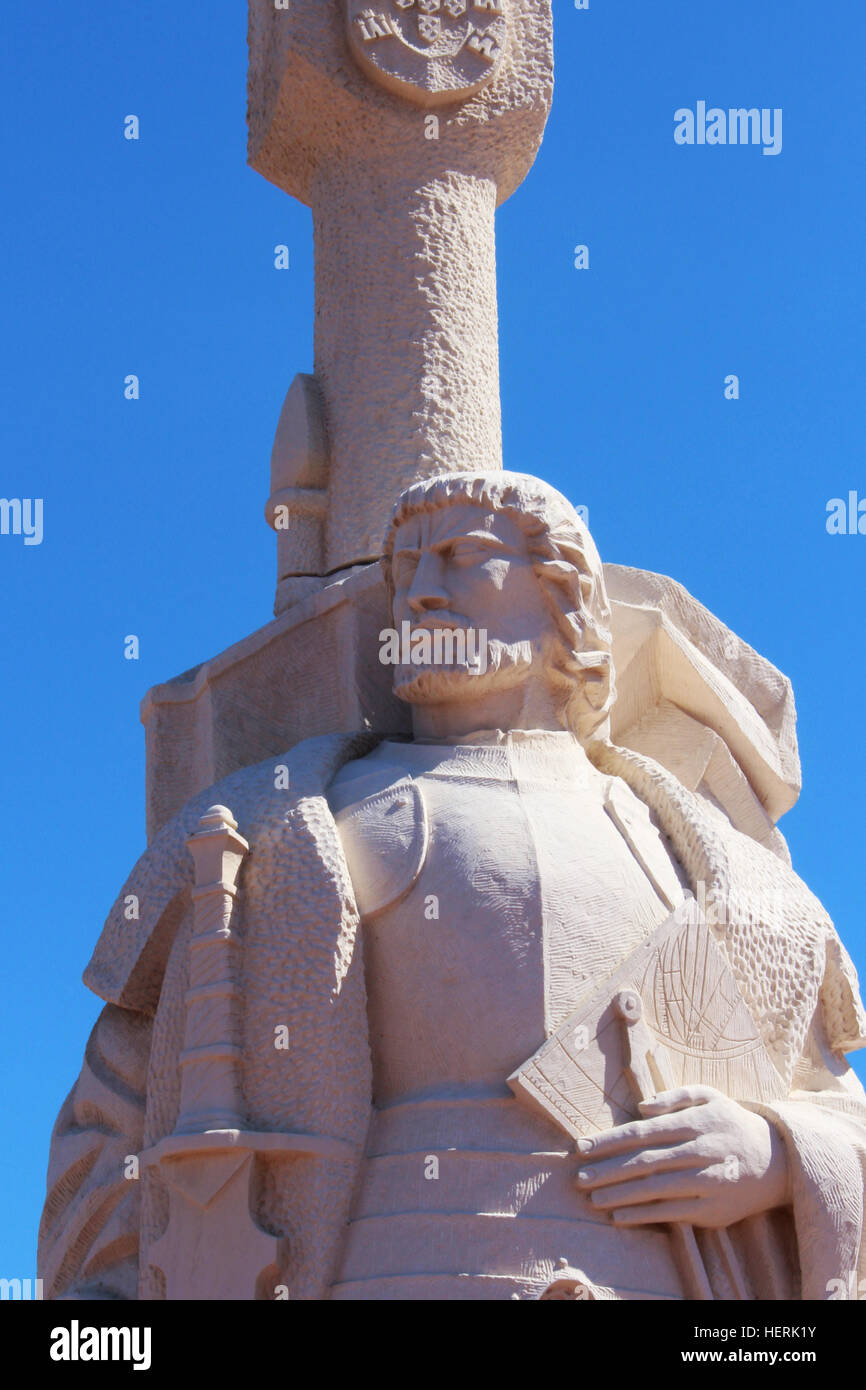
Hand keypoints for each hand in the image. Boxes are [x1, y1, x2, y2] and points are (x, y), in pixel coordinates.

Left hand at [574, 1085, 790, 1227]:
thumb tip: (641, 1106)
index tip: (582, 1147)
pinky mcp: (712, 1209)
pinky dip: (643, 1214)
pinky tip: (619, 1215)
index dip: (609, 1140)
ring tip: (591, 1197)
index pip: (643, 1132)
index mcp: (694, 1122)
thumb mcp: (710, 1097)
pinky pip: (671, 1212)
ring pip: (654, 1189)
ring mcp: (705, 1181)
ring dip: (618, 1194)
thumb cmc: (733, 1123)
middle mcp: (698, 1151)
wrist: (779, 1161)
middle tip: (578, 1177)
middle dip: (606, 1170)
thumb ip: (674, 1097)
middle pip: (643, 1162)